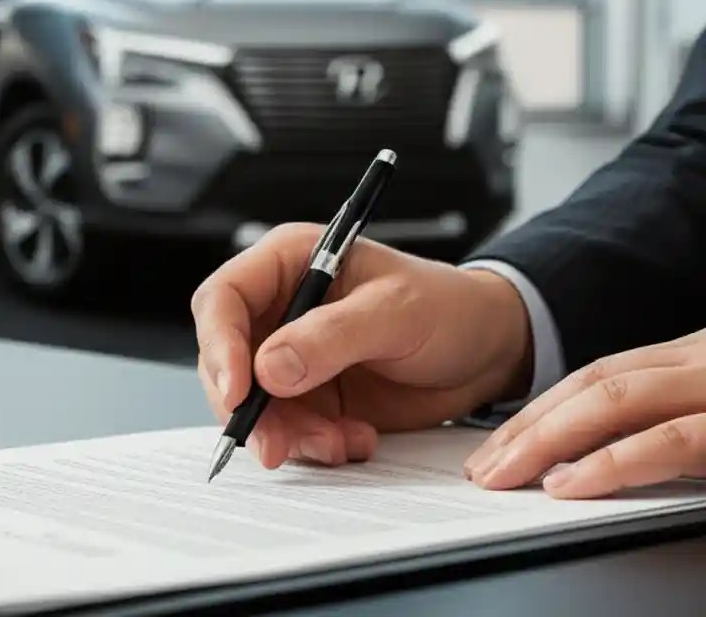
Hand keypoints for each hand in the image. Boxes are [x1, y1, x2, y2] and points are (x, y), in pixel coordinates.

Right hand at [192, 224, 531, 468]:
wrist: (488, 351)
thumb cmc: (449, 307)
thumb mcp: (396, 312)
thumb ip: (331, 337)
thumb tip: (269, 368)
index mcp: (290, 262)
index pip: (224, 299)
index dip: (220, 345)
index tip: (238, 391)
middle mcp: (282, 308)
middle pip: (227, 360)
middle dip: (250, 407)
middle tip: (275, 442)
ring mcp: (292, 357)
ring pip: (254, 404)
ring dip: (287, 434)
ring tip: (337, 441)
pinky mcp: (309, 398)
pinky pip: (287, 430)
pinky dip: (314, 445)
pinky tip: (354, 439)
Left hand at [467, 329, 705, 498]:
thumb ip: (664, 420)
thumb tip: (599, 455)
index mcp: (689, 361)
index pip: (596, 377)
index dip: (540, 412)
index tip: (495, 448)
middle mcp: (696, 365)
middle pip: (590, 386)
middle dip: (526, 428)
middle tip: (480, 469)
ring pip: (612, 401)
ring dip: (546, 440)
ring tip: (502, 476)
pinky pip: (666, 441)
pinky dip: (609, 463)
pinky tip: (566, 485)